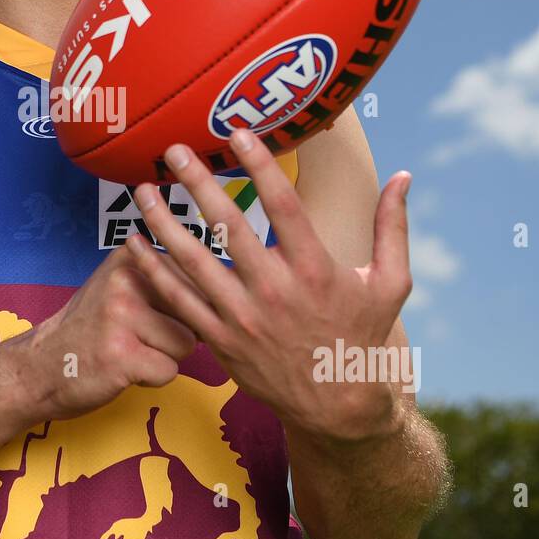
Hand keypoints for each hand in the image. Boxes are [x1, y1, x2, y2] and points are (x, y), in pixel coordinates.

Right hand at [20, 243, 197, 420]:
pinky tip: (122, 368)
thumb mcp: (124, 287)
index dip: (184, 307)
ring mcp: (121, 315)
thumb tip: (228, 287)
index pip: (195, 278)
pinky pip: (169, 370)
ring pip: (187, 343)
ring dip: (164, 356)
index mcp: (132, 255)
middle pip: (196, 311)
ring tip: (129, 350)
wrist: (40, 366)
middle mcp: (127, 278)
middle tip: (135, 335)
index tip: (150, 314)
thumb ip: (167, 280)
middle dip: (176, 332)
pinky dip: (151, 377)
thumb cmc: (94, 329)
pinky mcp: (120, 354)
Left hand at [123, 129, 413, 443]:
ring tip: (142, 188)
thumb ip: (393, 227)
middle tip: (174, 149)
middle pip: (227, 225)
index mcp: (316, 270)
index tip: (237, 132)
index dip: (259, 164)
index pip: (282, 205)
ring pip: (192, 260)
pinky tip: (133, 244)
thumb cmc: (362, 337)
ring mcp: (242, 317)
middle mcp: (274, 290)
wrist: (338, 407)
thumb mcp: (391, 283)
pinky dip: (152, 271)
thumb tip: (405, 176)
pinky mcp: (220, 339)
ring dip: (163, 221)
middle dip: (197, 182)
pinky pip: (178, 301)